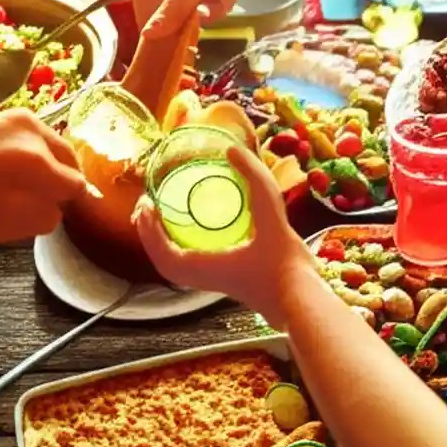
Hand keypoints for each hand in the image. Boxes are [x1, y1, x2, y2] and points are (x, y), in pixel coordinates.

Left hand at [132, 145, 313, 317]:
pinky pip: (189, 267)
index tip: (147, 204)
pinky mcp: (223, 283)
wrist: (299, 297)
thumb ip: (254, 178)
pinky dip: (179, 248)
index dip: (149, 229)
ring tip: (162, 215)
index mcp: (203, 267)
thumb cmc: (284, 261)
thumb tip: (231, 149)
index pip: (163, 252)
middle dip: (149, 233)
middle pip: (162, 260)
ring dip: (162, 242)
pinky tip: (191, 231)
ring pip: (174, 266)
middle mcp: (201, 280)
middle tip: (147, 205)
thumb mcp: (271, 211)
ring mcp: (211, 284)